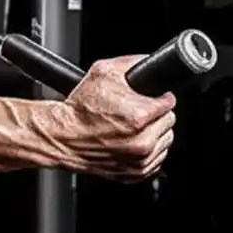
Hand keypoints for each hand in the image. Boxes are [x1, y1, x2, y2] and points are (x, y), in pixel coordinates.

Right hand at [63, 55, 175, 181]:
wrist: (63, 136)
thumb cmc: (80, 109)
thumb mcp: (102, 72)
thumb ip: (131, 62)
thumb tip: (148, 60)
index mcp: (140, 116)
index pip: (169, 103)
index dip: (159, 97)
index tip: (150, 99)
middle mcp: (143, 140)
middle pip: (169, 122)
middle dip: (156, 115)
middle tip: (137, 112)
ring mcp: (141, 159)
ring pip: (166, 141)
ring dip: (154, 133)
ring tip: (133, 127)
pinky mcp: (137, 172)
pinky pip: (157, 159)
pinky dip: (148, 151)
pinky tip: (132, 141)